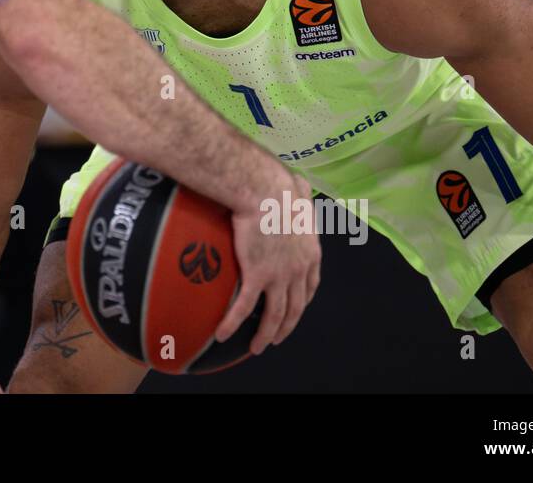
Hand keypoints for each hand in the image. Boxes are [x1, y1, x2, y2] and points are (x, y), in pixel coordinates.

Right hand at [215, 168, 320, 355]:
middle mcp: (299, 269)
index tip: (296, 310)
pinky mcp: (258, 275)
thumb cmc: (279, 185)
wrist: (265, 190)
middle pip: (295, 307)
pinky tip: (222, 334)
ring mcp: (280, 275)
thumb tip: (298, 184)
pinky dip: (234, 324)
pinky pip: (244, 307)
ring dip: (266, 335)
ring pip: (275, 315)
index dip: (303, 302)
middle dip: (287, 326)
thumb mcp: (298, 193)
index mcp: (310, 252)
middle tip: (276, 339)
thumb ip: (300, 196)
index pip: (310, 286)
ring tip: (257, 348)